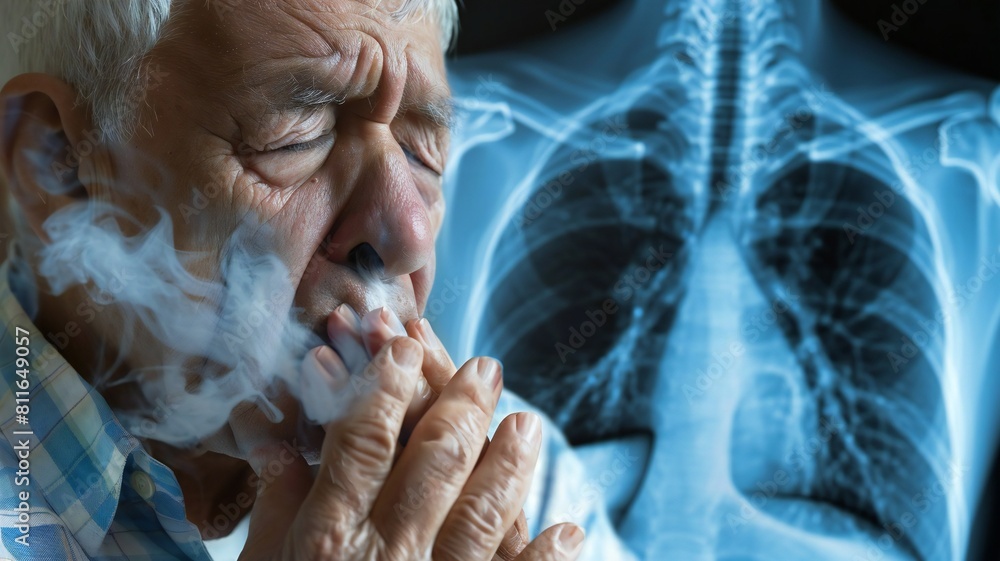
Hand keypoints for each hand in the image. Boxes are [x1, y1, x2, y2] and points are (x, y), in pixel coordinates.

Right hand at [238, 314, 584, 559]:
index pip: (362, 442)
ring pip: (482, 511)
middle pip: (432, 462)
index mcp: (326, 540)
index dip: (384, 385)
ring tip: (528, 425)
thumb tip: (275, 432)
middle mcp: (384, 557)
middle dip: (461, 405)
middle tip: (487, 368)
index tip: (403, 344)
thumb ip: (274, 507)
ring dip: (509, 463)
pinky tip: (568, 529)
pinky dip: (545, 558)